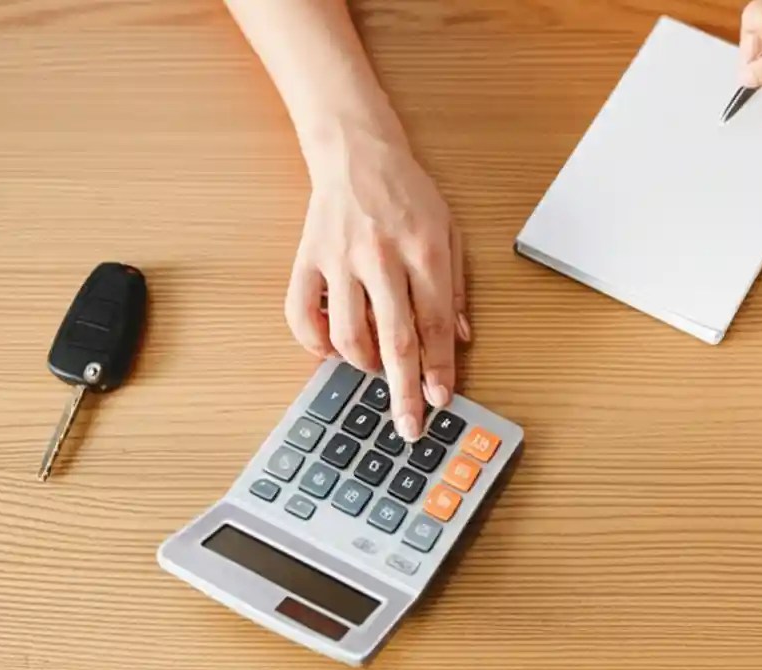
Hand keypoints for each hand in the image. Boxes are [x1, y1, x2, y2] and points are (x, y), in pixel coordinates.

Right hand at [286, 118, 468, 442]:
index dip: (439, 370)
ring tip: (376, 371)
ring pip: (347, 334)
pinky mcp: (307, 258)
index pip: (436, 326)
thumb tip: (461, 339)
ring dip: (363, 365)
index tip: (440, 401)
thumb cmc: (407, 193)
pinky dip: (314, 342)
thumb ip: (454, 287)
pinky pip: (300, 314)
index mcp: (424, 251)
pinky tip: (329, 351)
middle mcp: (381, 258)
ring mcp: (339, 259)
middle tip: (409, 426)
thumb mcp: (449, 231)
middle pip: (395, 341)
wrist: (356, 151)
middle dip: (404, 392)